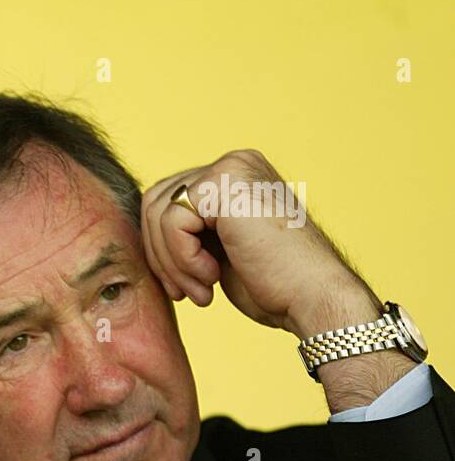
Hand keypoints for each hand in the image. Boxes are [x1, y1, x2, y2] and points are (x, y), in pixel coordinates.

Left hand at [141, 149, 371, 337]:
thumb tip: (146, 228)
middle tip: (185, 293)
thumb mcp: (221, 248)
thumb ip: (192, 229)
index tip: (182, 286)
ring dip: (172, 263)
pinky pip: (172, 222)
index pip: (166, 201)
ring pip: (159, 213)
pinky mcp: (226, 184)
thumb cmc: (273, 284)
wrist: (313, 297)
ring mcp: (231, 169)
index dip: (162, 248)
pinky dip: (182, 259)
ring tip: (201, 291)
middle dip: (161, 255)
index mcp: (234, 175)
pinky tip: (212, 277)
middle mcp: (233, 163)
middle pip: (156, 202)